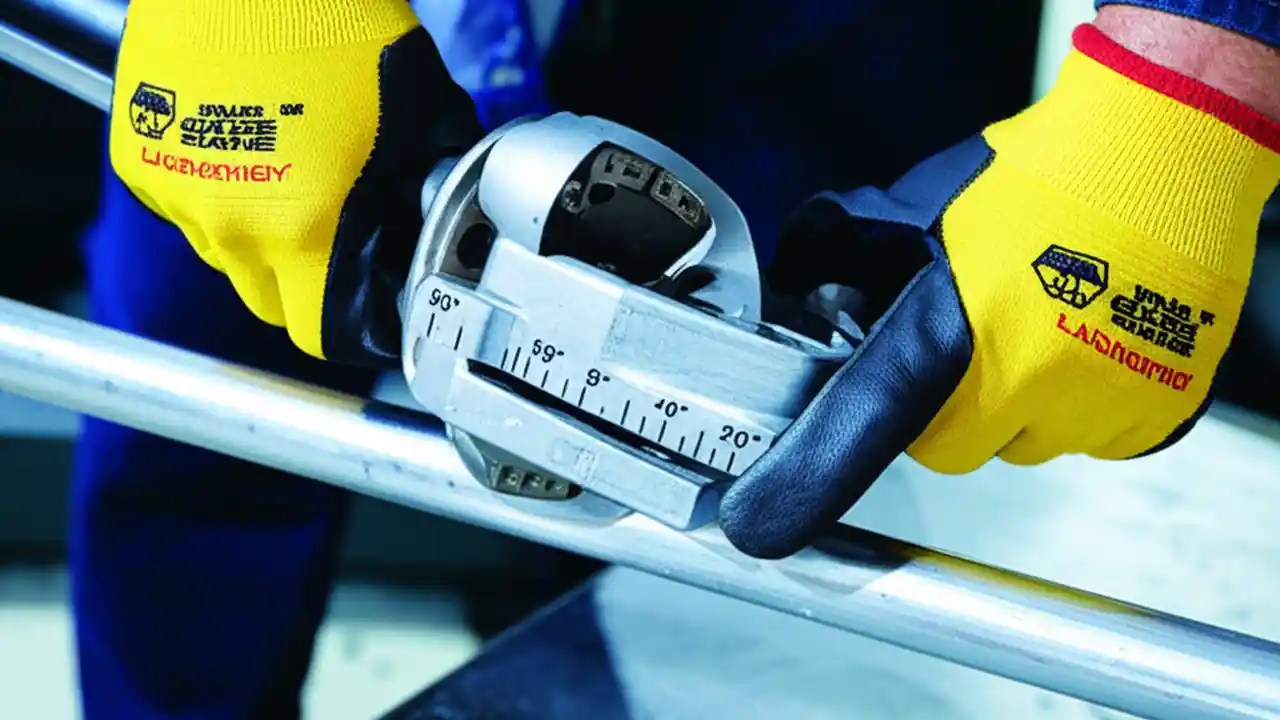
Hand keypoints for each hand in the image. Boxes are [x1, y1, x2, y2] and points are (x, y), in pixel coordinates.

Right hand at [109, 0, 481, 365]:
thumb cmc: (338, 30)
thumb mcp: (423, 114)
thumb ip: (429, 189)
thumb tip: (442, 225)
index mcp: (307, 231)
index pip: (320, 334)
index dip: (349, 324)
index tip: (364, 306)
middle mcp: (236, 228)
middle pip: (271, 302)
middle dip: (304, 280)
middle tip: (330, 228)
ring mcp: (182, 199)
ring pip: (227, 256)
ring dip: (256, 233)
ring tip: (284, 166)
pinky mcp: (141, 165)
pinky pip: (186, 207)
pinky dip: (212, 189)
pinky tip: (239, 139)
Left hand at [721, 19, 1279, 558]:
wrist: (1162, 158)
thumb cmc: (1030, 179)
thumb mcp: (912, 205)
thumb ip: (836, 246)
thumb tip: (791, 281)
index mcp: (951, 331)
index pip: (865, 420)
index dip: (807, 476)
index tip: (758, 525)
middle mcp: (1021, 383)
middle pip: (942, 446)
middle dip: (936, 409)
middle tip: (959, 343)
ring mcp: (1091, 407)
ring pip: (1018, 444)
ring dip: (1012, 406)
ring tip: (1033, 325)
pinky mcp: (1149, 416)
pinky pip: (1087, 438)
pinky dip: (1076, 404)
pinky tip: (1081, 338)